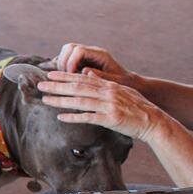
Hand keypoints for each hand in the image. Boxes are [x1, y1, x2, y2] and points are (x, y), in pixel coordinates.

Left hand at [37, 70, 165, 141]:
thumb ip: (103, 82)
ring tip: (45, 100)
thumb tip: (87, 73)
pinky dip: (74, 117)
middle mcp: (107, 93)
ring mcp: (109, 105)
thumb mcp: (120, 90)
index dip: (65, 76)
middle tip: (40, 85)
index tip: (50, 75)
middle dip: (57, 86)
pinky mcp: (111, 119)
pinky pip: (88, 117)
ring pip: (80, 101)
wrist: (153, 121)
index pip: (82, 78)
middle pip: (78, 88)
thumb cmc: (135, 107)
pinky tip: (61, 117)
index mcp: (108, 85)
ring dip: (61, 100)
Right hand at [55, 43, 140, 88]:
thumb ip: (100, 76)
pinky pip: (67, 58)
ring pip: (66, 51)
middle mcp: (92, 52)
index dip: (71, 62)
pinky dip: (63, 67)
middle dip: (63, 62)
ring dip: (61, 64)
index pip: (79, 51)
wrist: (127, 82)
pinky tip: (67, 78)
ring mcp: (86, 56)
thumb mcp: (114, 82)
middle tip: (65, 77)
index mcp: (100, 55)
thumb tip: (84, 71)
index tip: (71, 76)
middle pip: (69, 47)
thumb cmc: (123, 83)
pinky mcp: (82, 61)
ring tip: (65, 78)